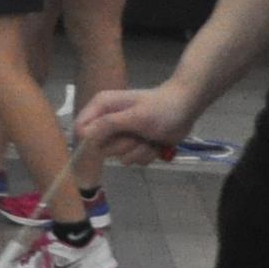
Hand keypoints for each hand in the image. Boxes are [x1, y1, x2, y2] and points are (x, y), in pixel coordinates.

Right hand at [78, 83, 196, 167]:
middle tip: (137, 135)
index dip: (90, 140)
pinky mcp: (135, 145)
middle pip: (100, 147)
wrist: (187, 107)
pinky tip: (155, 143)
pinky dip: (146, 154)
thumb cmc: (161, 108)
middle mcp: (108, 121)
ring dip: (137, 151)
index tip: (107, 144)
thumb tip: (83, 135)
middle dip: (122, 146)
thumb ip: (108, 125)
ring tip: (150, 138)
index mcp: (102, 107)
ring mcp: (122, 134)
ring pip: (119, 157)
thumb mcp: (134, 117)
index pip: (81, 128)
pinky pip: (133, 160)